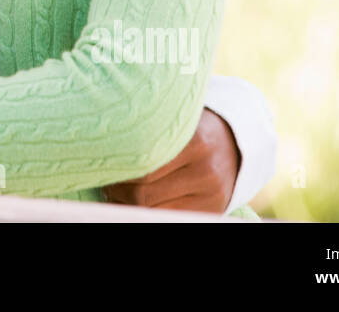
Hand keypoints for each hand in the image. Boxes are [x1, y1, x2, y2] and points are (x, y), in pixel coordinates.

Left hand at [103, 108, 241, 211]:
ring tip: (118, 191)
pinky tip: (137, 202)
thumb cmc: (190, 128)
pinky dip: (147, 212)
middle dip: (118, 190)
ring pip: (152, 209)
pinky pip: (168, 217)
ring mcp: (211, 194)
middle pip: (144, 192)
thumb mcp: (175, 121)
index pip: (141, 164)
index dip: (116, 168)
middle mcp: (205, 170)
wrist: (235, 142)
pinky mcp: (212, 210)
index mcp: (194, 141)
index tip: (102, 164)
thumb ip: (149, 132)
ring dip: (128, 203)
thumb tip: (104, 149)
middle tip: (106, 180)